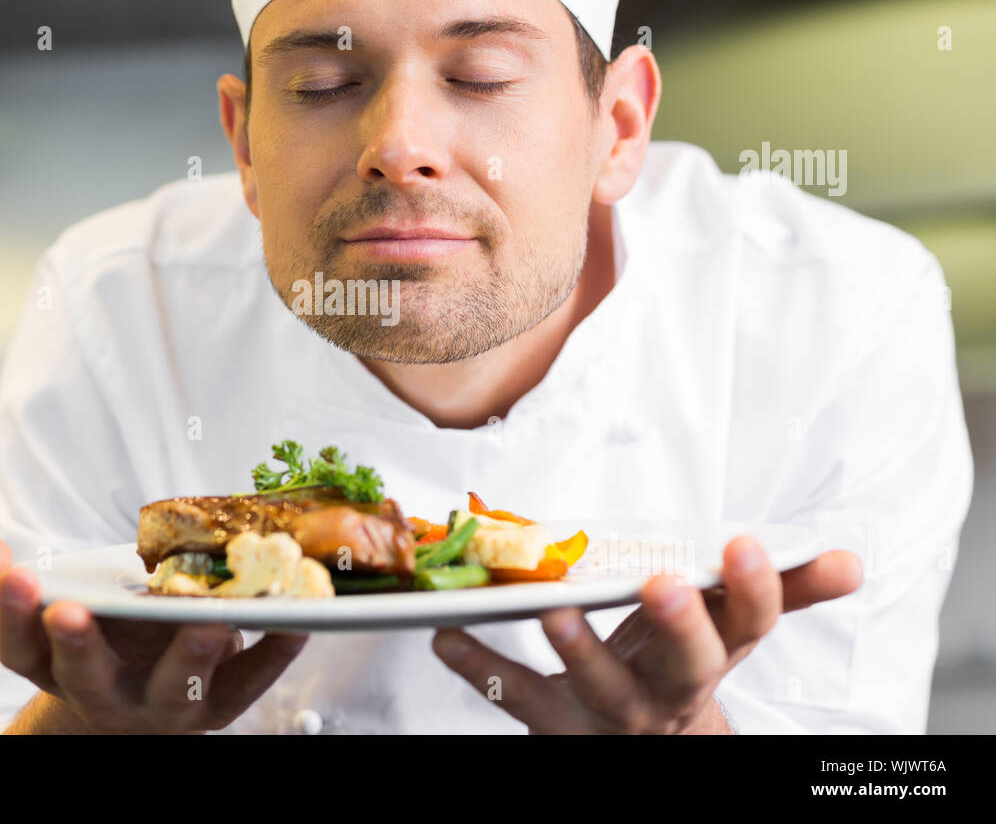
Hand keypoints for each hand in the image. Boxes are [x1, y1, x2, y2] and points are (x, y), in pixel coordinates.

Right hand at [0, 529, 308, 733]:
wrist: (133, 709)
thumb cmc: (94, 641)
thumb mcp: (41, 613)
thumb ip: (2, 581)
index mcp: (51, 665)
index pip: (18, 643)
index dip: (10, 610)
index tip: (13, 572)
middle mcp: (101, 693)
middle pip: (83, 677)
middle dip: (77, 644)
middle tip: (70, 610)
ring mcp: (161, 706)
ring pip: (170, 690)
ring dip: (189, 655)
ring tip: (209, 619)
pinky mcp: (217, 706)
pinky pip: (248, 684)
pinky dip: (273, 654)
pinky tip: (296, 624)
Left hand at [432, 536, 861, 732]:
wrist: (650, 752)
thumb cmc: (681, 674)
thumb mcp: (728, 634)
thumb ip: (780, 592)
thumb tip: (852, 560)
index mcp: (711, 659)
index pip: (749, 626)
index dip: (753, 589)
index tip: (744, 544)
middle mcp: (666, 693)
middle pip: (687, 666)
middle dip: (680, 626)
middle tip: (664, 583)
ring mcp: (607, 714)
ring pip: (600, 690)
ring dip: (579, 647)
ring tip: (554, 604)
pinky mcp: (554, 726)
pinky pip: (513, 697)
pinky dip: (477, 665)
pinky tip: (444, 634)